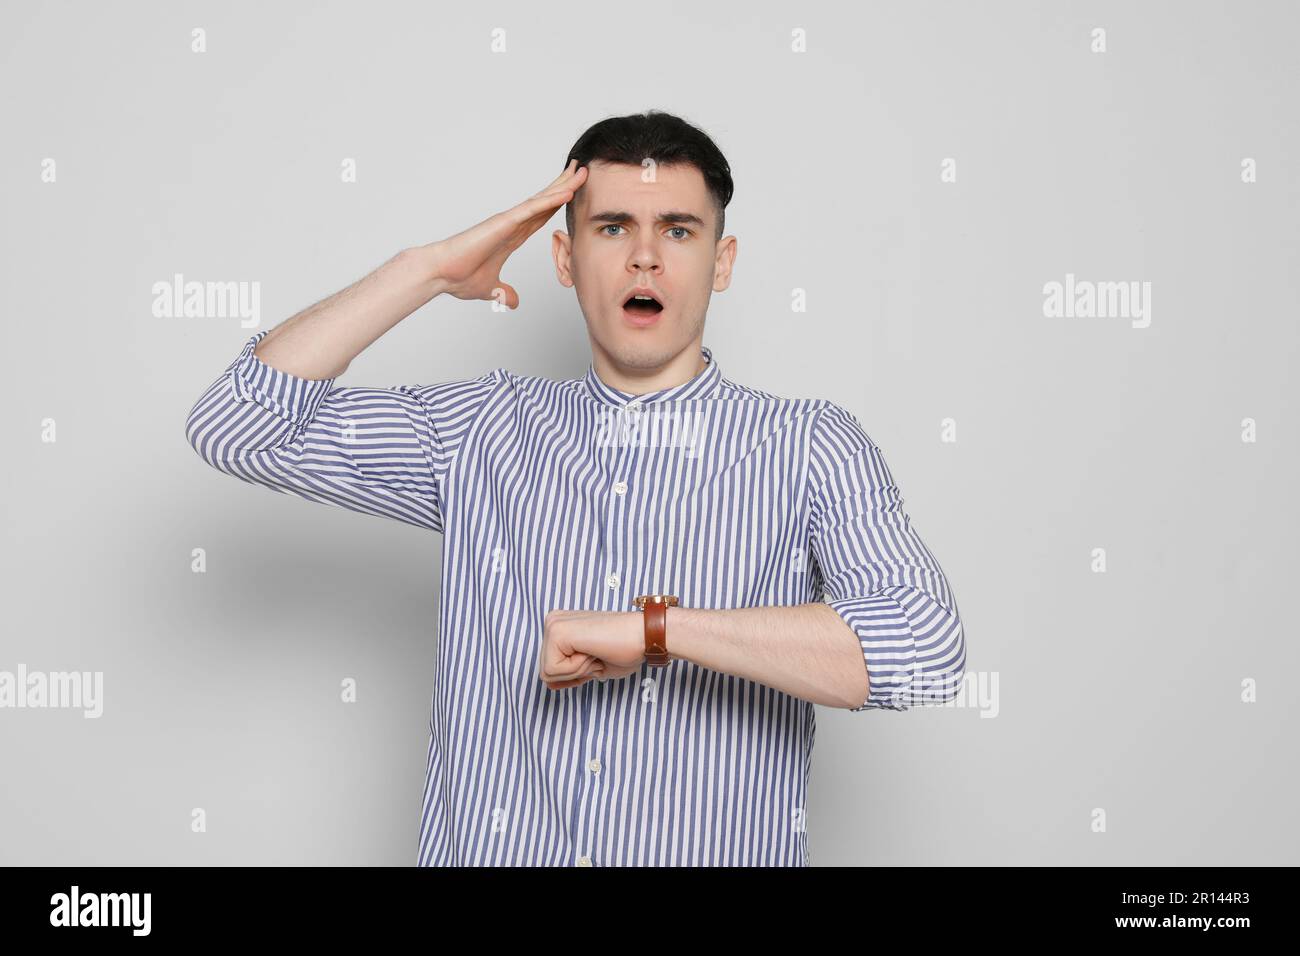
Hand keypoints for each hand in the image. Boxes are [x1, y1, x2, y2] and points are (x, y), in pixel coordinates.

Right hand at [423, 159, 587, 309]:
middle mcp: (512, 224)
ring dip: (563, 186)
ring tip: (581, 171)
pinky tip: (566, 192)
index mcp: (511, 236)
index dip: (557, 204)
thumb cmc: (458, 277)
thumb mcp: (491, 290)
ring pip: (542, 200)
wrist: (440, 273)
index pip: (541, 217)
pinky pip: (531, 210)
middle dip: (564, 186)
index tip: (572, 193)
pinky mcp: (503, 223)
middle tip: (583, 171)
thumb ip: (504, 293)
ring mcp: (508, 221)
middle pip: (545, 201)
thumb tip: (512, 302)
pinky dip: (549, 201)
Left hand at [539, 609, 644, 690]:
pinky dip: (577, 668)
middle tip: (597, 654)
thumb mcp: (590, 667)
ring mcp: (552, 625)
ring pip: (548, 672)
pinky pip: (553, 669)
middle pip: (545, 672)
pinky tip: (592, 650)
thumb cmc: (625, 650)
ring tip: (595, 652)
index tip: (596, 656)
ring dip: (577, 670)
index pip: (550, 669)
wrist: (643, 636)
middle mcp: (552, 622)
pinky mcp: (556, 631)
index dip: (574, 675)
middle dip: (575, 673)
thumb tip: (549, 684)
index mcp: (559, 627)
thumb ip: (569, 674)